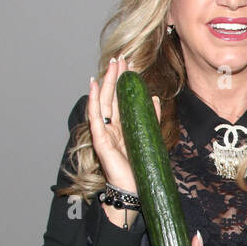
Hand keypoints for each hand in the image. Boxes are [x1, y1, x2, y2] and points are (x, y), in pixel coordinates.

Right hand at [87, 54, 161, 192]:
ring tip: (110, 65)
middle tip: (120, 58)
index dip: (123, 80)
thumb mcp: (148, 136)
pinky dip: (93, 100)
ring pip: (103, 101)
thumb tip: (153, 97)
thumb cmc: (139, 166)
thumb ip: (149, 117)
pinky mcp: (100, 139)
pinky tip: (93, 85)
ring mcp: (104, 131)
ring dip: (106, 82)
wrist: (136, 188)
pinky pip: (95, 116)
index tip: (128, 63)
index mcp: (122, 124)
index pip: (121, 97)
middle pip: (111, 95)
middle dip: (115, 76)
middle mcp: (112, 125)